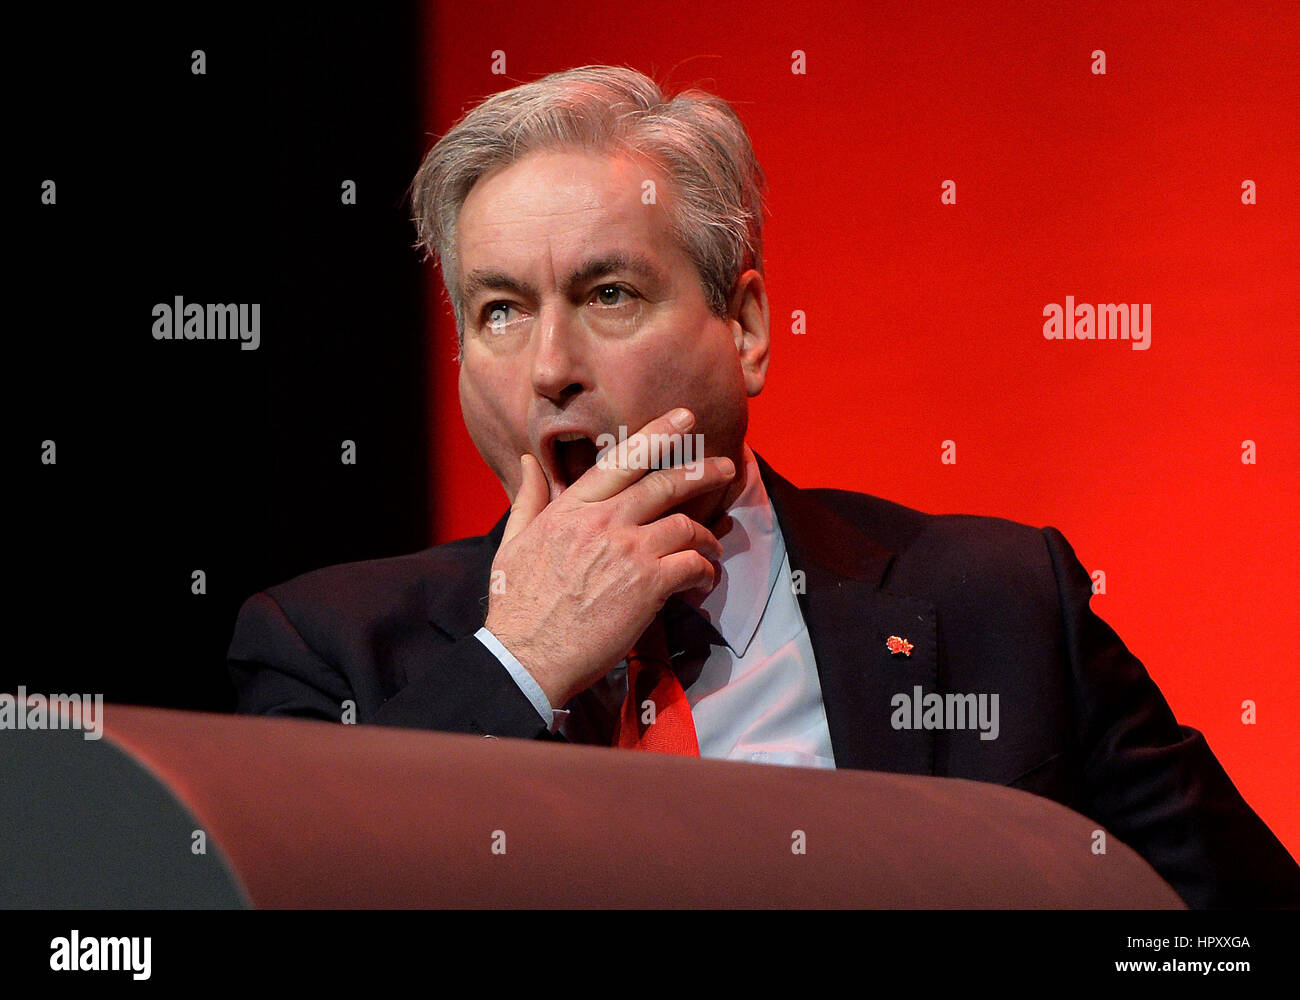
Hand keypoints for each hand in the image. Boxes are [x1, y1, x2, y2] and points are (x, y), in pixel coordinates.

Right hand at [484, 408, 733, 707]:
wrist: (525, 654)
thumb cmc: (516, 605)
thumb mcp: (512, 543)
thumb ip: (528, 499)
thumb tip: (528, 463)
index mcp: (571, 508)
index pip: (621, 460)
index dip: (657, 434)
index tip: (684, 417)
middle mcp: (602, 521)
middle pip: (663, 483)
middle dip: (702, 470)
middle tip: (727, 466)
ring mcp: (628, 551)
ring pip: (685, 525)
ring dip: (707, 535)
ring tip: (713, 546)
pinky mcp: (648, 584)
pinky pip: (692, 564)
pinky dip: (705, 570)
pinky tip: (704, 580)